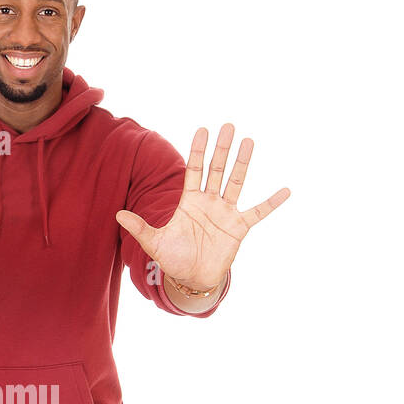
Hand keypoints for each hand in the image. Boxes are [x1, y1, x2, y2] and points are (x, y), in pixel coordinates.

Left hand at [116, 124, 290, 291]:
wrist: (192, 278)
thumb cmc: (173, 258)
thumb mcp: (154, 243)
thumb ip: (140, 227)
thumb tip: (117, 214)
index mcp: (189, 201)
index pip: (193, 169)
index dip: (197, 150)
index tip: (201, 130)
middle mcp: (209, 201)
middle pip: (216, 170)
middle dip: (221, 149)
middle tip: (228, 126)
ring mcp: (225, 213)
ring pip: (236, 182)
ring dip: (243, 163)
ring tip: (249, 141)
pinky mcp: (238, 228)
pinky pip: (258, 212)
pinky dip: (272, 203)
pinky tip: (286, 191)